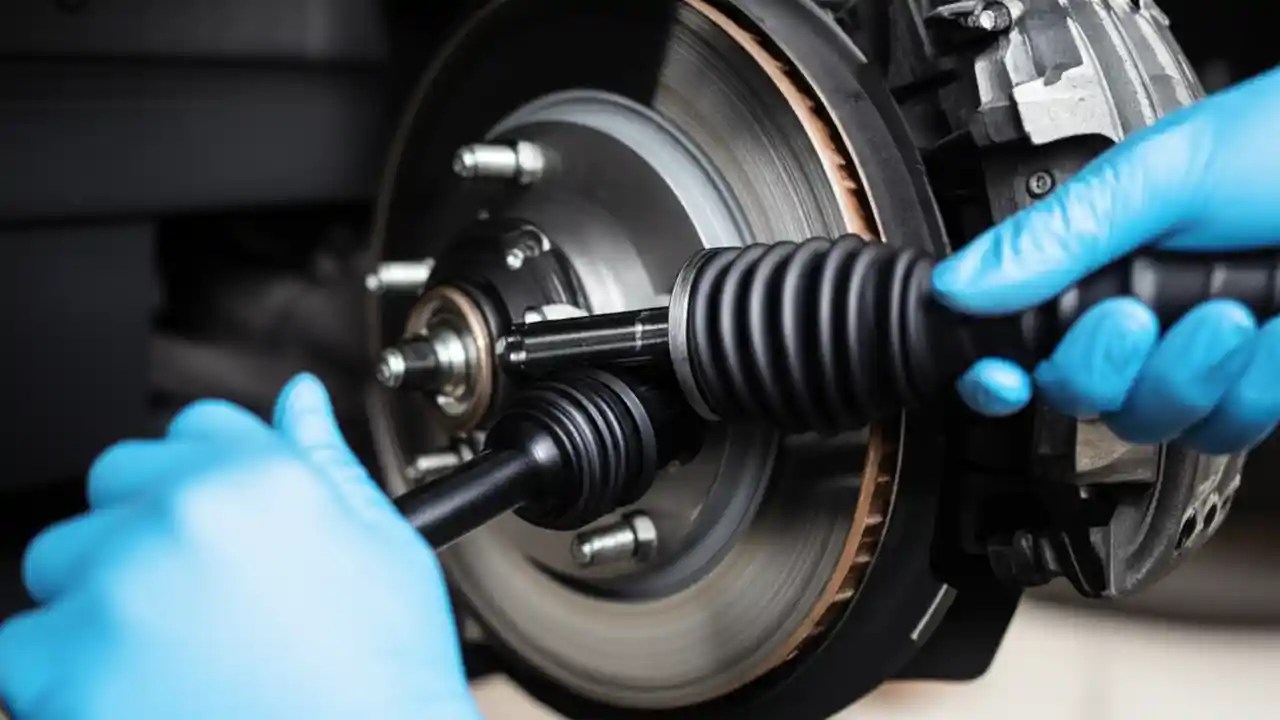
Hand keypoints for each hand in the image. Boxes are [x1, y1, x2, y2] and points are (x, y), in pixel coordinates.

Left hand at [0, 375, 478, 719]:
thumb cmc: (383, 674)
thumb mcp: (380, 548)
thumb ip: (326, 463)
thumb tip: (300, 399)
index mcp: (260, 478)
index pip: (191, 430)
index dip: (205, 482)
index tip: (215, 528)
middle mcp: (180, 518)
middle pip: (112, 489)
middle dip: (141, 533)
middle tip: (192, 604)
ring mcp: (116, 593)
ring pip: (57, 569)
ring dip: (94, 605)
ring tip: (168, 661)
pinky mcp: (66, 674)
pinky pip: (19, 654)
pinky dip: (59, 678)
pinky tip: (137, 697)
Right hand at [932, 67, 1279, 454]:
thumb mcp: (1160, 176)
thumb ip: (1057, 235)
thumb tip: (962, 282)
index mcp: (1100, 258)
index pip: (1020, 337)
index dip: (997, 374)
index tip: (1000, 380)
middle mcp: (1143, 312)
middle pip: (1082, 395)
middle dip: (1108, 366)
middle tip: (1138, 318)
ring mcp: (1202, 354)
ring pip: (1154, 421)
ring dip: (1193, 375)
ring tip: (1237, 313)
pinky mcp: (1259, 385)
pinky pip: (1230, 427)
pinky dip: (1256, 386)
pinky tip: (1278, 334)